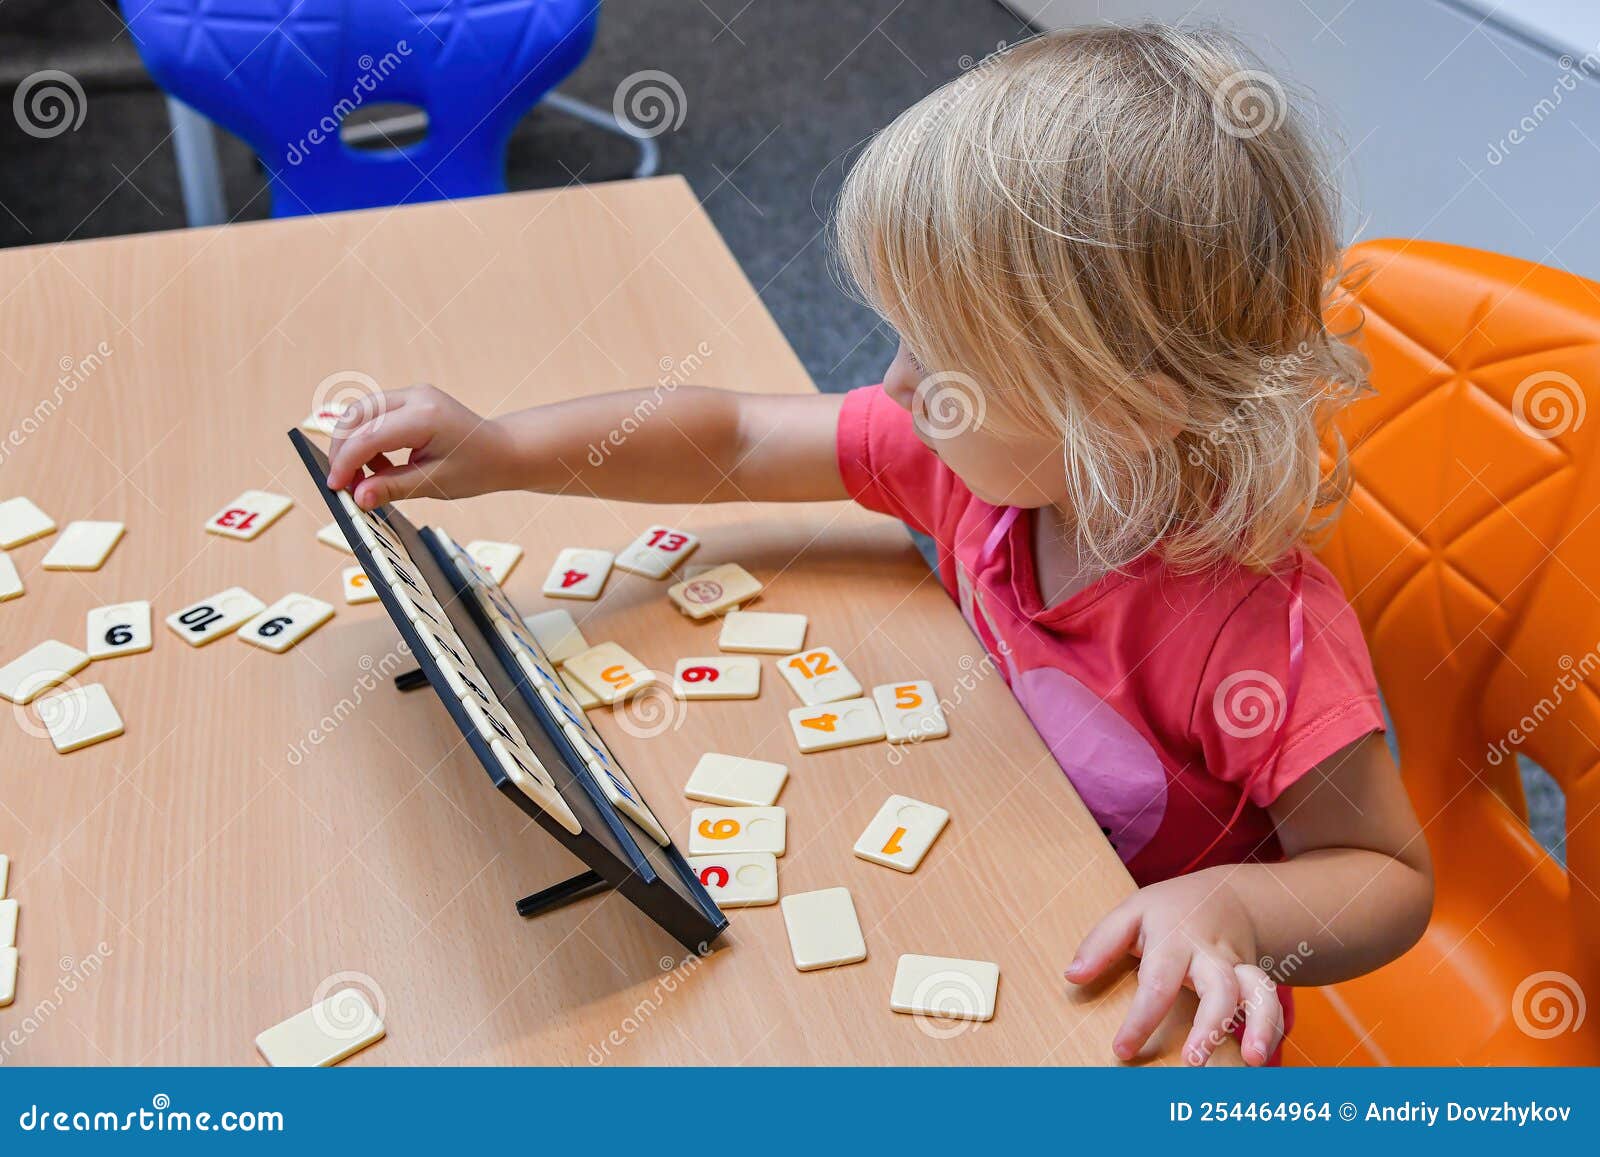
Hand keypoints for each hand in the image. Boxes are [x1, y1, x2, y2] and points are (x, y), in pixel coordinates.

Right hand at [324, 384, 515, 508]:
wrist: (503, 451)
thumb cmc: (477, 467)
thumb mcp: (435, 484)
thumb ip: (393, 487)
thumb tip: (358, 497)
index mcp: (425, 416)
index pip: (368, 436)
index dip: (345, 463)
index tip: (335, 487)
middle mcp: (416, 396)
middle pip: (357, 415)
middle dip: (341, 449)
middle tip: (341, 483)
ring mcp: (413, 393)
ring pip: (361, 412)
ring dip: (351, 443)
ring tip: (362, 478)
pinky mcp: (410, 399)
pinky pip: (375, 414)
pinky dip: (366, 438)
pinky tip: (379, 465)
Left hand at [1066, 872, 1282, 1065]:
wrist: (1225, 894)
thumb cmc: (1168, 910)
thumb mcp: (1131, 912)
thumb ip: (1100, 943)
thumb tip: (1072, 976)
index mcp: (1173, 937)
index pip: (1157, 982)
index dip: (1141, 1020)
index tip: (1122, 1051)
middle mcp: (1210, 953)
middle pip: (1218, 986)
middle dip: (1209, 1025)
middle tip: (1194, 1062)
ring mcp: (1237, 966)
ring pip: (1257, 991)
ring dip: (1258, 1025)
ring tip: (1251, 1061)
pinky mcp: (1255, 979)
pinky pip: (1273, 1002)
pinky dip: (1273, 1028)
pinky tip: (1262, 1056)